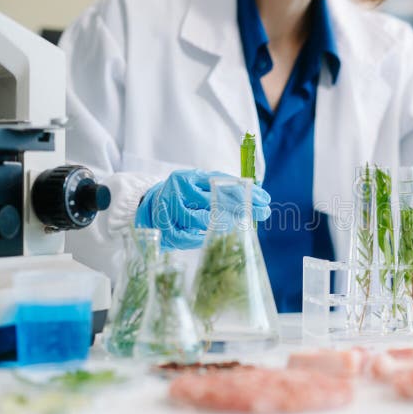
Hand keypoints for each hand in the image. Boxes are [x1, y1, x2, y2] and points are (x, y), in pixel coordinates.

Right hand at [134, 169, 270, 249]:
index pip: (221, 182)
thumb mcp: (197, 186)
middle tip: (263, 212)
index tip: (264, 198)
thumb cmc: (181, 197)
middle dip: (243, 208)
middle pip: (216, 200)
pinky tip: (219, 234)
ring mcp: (170, 211)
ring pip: (204, 220)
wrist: (148, 210)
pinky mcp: (167, 231)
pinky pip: (192, 236)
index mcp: (187, 177)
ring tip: (241, 223)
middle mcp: (177, 191)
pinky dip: (206, 236)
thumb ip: (220, 188)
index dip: (245, 191)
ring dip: (226, 223)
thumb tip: (254, 195)